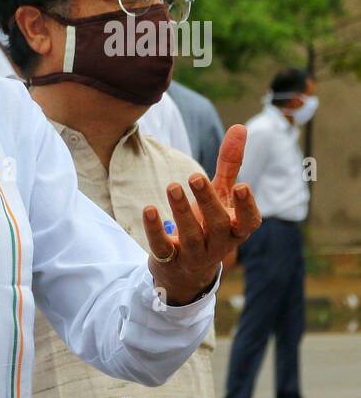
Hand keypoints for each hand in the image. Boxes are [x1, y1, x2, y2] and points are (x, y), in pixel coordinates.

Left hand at [142, 124, 261, 304]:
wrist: (185, 270)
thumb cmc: (209, 224)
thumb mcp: (221, 195)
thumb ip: (230, 164)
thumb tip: (239, 127)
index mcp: (236, 228)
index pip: (249, 222)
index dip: (247, 206)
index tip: (241, 185)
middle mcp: (219, 244)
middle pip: (217, 224)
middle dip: (207, 201)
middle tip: (194, 176)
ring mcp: (194, 254)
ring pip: (191, 235)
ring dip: (181, 211)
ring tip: (172, 186)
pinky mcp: (169, 260)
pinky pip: (162, 247)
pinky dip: (154, 229)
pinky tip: (148, 209)